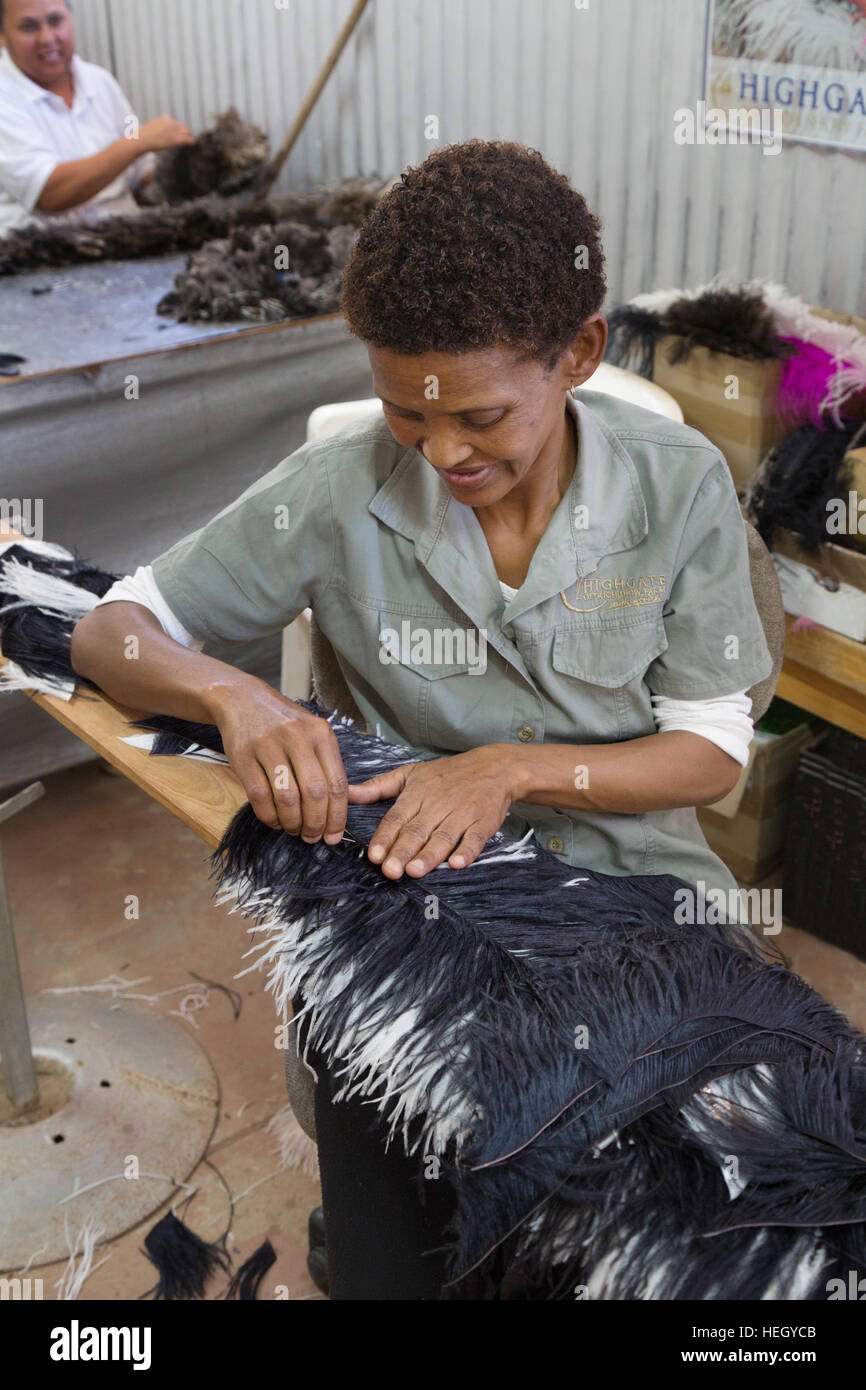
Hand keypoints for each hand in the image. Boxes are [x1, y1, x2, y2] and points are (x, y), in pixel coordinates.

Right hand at [138, 116, 195, 151]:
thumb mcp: (151, 126)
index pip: (175, 122)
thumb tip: (156, 129)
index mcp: (165, 119)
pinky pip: (186, 139)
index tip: (180, 132)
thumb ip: (158, 126)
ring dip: (189, 135)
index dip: (179, 128)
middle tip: (188, 135)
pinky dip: (191, 140)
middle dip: (186, 131)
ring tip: (191, 139)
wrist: (141, 139)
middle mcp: (171, 123)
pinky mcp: (174, 139)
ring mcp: (173, 131)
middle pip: (183, 126)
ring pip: (186, 132)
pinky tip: (193, 142)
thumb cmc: (144, 135)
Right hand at [211, 681, 348, 842]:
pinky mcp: (243, 756)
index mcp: (321, 734)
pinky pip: (259, 796)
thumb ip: (328, 765)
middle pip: (314, 793)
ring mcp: (268, 745)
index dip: (337, 816)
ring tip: (293, 829)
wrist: (242, 699)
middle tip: (312, 837)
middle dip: (316, 823)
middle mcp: (297, 737)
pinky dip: (269, 816)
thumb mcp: (312, 733)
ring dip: (292, 822)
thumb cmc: (284, 723)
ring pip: (287, 798)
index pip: (337, 783)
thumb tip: (343, 806)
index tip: (334, 836)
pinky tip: (274, 820)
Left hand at [347, 745, 520, 878]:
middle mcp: (438, 804)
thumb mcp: (411, 773)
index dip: (385, 837)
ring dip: (430, 855)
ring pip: (443, 837)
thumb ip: (378, 787)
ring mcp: (462, 813)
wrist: (495, 767)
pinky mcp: (484, 822)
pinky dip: (467, 851)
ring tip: (415, 870)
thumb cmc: (448, 774)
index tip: (374, 855)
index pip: (397, 817)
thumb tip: (347, 794)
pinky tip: (457, 863)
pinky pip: (475, 838)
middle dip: (403, 851)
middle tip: (390, 871)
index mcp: (417, 793)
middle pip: (418, 830)